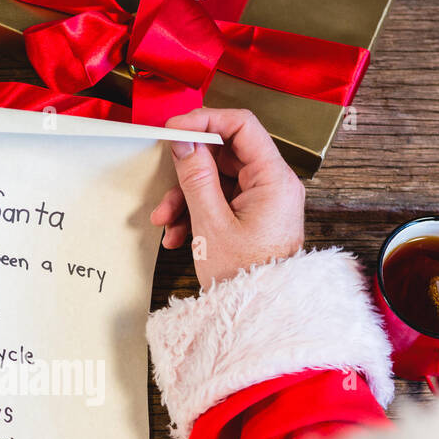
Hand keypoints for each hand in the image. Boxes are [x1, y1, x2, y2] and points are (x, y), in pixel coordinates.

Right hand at [150, 108, 305, 289]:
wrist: (259, 318)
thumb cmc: (245, 279)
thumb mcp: (210, 224)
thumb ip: (195, 176)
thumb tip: (183, 140)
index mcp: (274, 179)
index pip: (242, 126)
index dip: (205, 120)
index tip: (173, 129)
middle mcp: (275, 185)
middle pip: (226, 154)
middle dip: (189, 170)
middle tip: (163, 181)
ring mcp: (265, 202)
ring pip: (219, 180)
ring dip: (187, 197)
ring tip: (167, 223)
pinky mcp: (254, 217)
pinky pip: (222, 201)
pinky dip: (197, 212)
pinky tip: (179, 235)